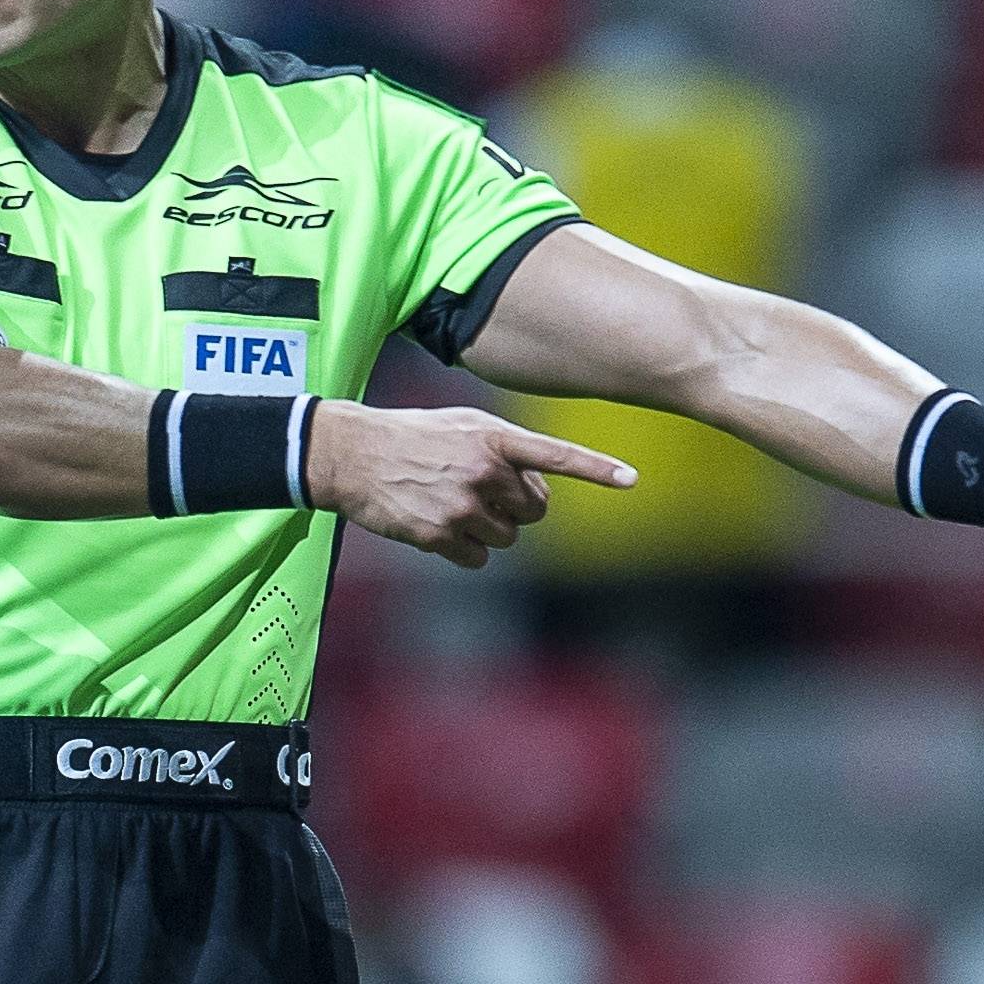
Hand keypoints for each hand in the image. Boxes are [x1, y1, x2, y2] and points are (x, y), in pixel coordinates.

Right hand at [308, 402, 635, 568]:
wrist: (352, 454)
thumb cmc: (411, 437)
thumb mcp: (462, 425)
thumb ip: (503, 448)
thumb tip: (537, 489)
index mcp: (493, 438)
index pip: (555, 456)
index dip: (596, 469)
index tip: (631, 479)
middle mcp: (483, 471)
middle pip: (534, 511)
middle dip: (518, 509)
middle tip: (486, 496)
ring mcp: (462, 505)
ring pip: (507, 537)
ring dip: (489, 530)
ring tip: (452, 506)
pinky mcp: (440, 535)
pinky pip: (478, 558)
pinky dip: (465, 550)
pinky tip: (438, 527)